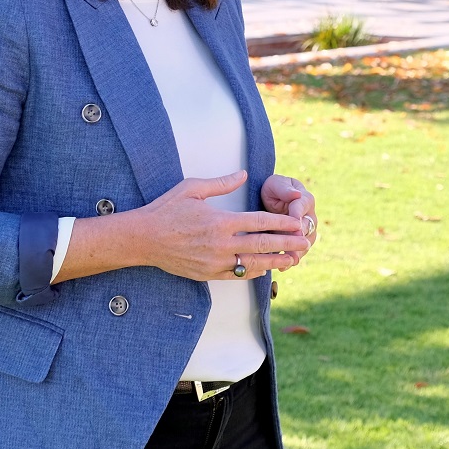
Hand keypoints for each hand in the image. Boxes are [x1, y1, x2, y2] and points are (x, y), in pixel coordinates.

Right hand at [133, 171, 307, 281]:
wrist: (143, 239)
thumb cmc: (166, 210)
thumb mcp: (192, 189)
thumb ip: (221, 182)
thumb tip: (243, 173)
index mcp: (220, 221)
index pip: (259, 222)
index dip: (282, 223)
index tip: (297, 223)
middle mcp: (220, 244)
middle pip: (262, 245)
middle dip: (287, 244)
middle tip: (305, 243)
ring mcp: (214, 262)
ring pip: (252, 264)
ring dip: (275, 262)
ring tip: (293, 260)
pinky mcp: (207, 274)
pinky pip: (236, 275)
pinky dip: (252, 272)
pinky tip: (266, 270)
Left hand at [260, 174, 317, 263]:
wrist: (272, 200)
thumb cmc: (274, 189)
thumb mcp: (275, 184)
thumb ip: (284, 189)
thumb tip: (297, 194)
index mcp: (305, 199)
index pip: (302, 207)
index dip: (296, 216)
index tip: (293, 224)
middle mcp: (309, 216)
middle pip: (307, 228)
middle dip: (298, 238)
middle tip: (292, 247)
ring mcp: (306, 230)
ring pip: (306, 243)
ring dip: (298, 252)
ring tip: (289, 261)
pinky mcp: (299, 242)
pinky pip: (299, 252)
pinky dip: (291, 260)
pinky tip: (283, 267)